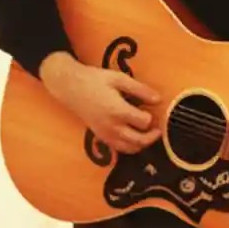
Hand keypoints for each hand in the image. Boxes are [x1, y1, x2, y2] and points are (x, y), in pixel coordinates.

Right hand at [39, 51, 161, 153]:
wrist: (70, 87)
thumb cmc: (95, 80)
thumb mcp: (119, 79)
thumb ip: (140, 90)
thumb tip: (158, 99)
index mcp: (118, 110)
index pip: (144, 122)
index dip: (152, 117)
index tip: (152, 110)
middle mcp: (112, 126)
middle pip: (139, 141)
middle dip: (152, 136)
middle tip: (158, 129)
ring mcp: (105, 134)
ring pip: (129, 148)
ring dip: (142, 144)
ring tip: (147, 133)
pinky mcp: (100, 137)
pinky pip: (118, 148)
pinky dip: (130, 146)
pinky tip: (133, 136)